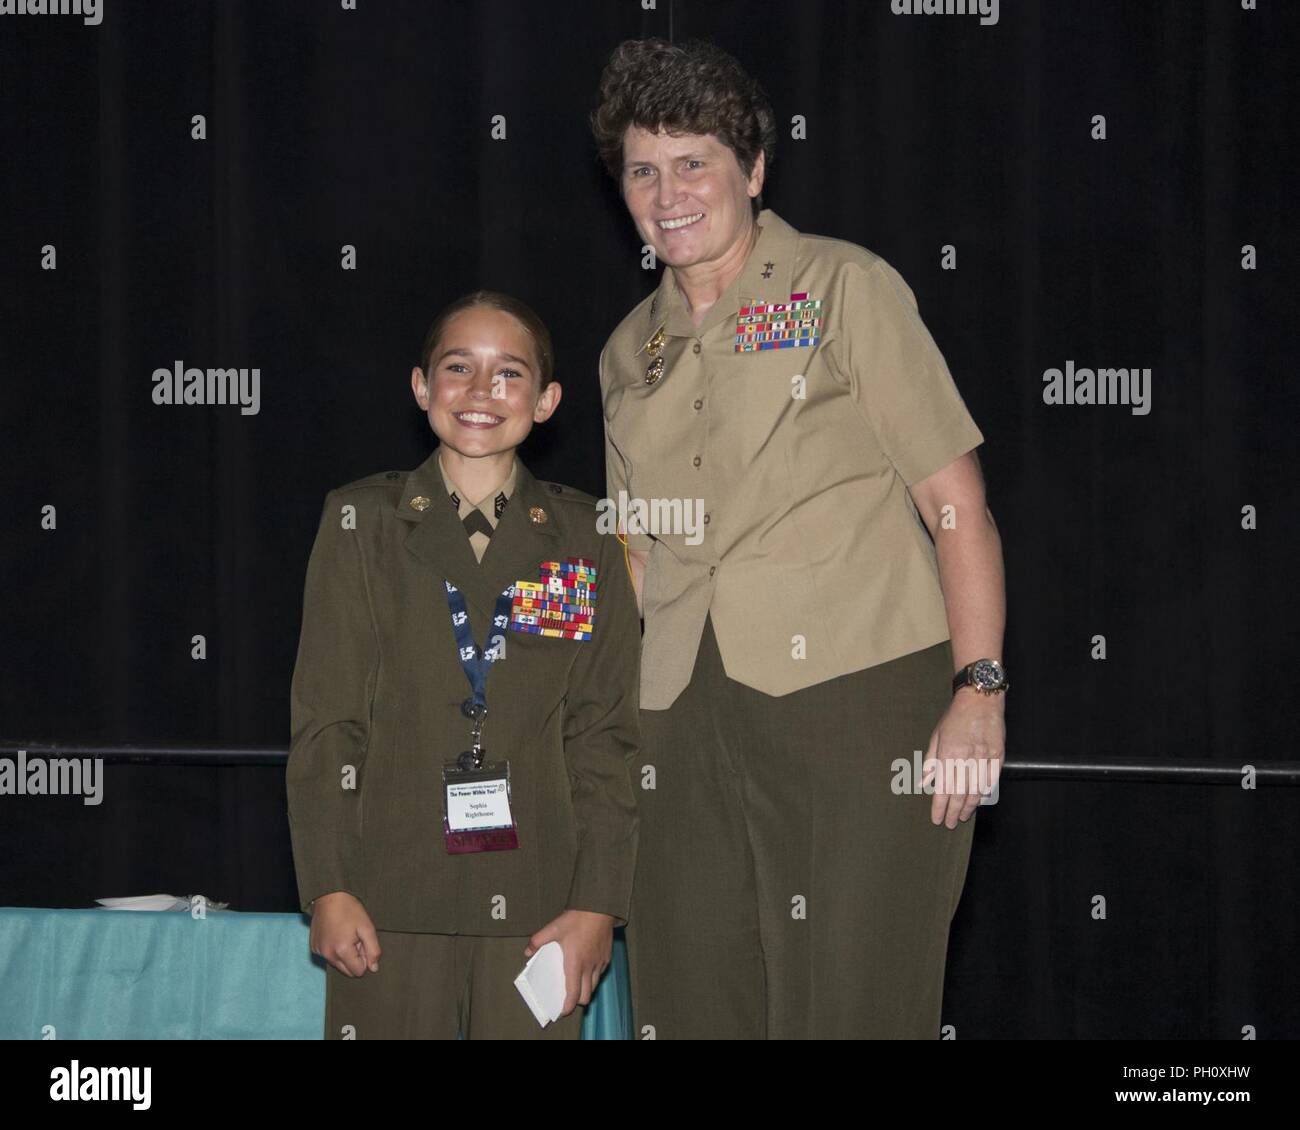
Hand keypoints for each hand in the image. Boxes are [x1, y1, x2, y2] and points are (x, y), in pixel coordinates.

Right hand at [309, 891, 382, 976]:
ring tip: (345, 934)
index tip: (362, 943)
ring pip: (337, 964)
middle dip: (354, 959)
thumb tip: (374, 968)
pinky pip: (328, 956)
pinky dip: (334, 949)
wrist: (328, 896)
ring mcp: (319, 952)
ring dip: (344, 954)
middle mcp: (328, 955)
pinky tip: (336, 934)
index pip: (358, 971)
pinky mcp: (314, 947)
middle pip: (347, 971)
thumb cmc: (350, 910)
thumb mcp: (367, 927)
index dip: (365, 958)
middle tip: (355, 939)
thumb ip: (373, 950)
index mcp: (342, 951)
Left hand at [524, 909, 614, 1016]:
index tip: (561, 1011)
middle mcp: (589, 967)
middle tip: (567, 998)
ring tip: (576, 984)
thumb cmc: (578, 918)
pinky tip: (586, 967)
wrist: (600, 907)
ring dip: (585, 989)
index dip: (567, 1007)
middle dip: (576, 1001)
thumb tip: (528, 951)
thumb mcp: (553, 928)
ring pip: (594, 986)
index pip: (573, 995)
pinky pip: (600, 973)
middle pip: (586, 996)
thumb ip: (537, 941)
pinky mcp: (607, 956)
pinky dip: (593, 976)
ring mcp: (600, 962)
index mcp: (575, 964)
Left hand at [922, 689, 1004, 828]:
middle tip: (950, 824)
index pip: (943, 787)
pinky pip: (991, 779)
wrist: (980, 699)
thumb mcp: (937, 735)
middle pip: (959, 792)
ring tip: (962, 817)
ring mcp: (984, 757)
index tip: (937, 819)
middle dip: (953, 811)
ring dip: (969, 806)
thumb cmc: (955, 717)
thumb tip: (923, 782)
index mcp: (948, 753)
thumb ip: (931, 761)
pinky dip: (985, 792)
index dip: (939, 806)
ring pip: (976, 789)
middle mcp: (966, 757)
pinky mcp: (998, 755)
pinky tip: (979, 801)